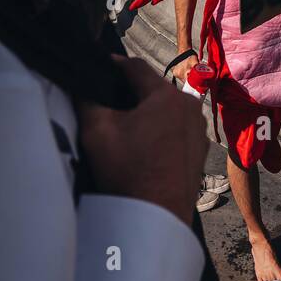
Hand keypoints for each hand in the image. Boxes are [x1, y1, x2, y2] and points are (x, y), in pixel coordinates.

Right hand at [76, 55, 207, 225]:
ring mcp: (198, 131)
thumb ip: (86, 100)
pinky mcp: (199, 152)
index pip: (136, 67)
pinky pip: (177, 130)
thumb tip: (81, 86)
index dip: (114, 64)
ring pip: (167, 110)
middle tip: (108, 97)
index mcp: (166, 96)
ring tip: (125, 123)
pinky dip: (161, 131)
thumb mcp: (96, 130)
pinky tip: (144, 144)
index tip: (99, 65)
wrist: (155, 217)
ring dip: (148, 112)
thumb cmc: (128, 170)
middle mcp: (189, 107)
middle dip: (131, 91)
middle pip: (153, 89)